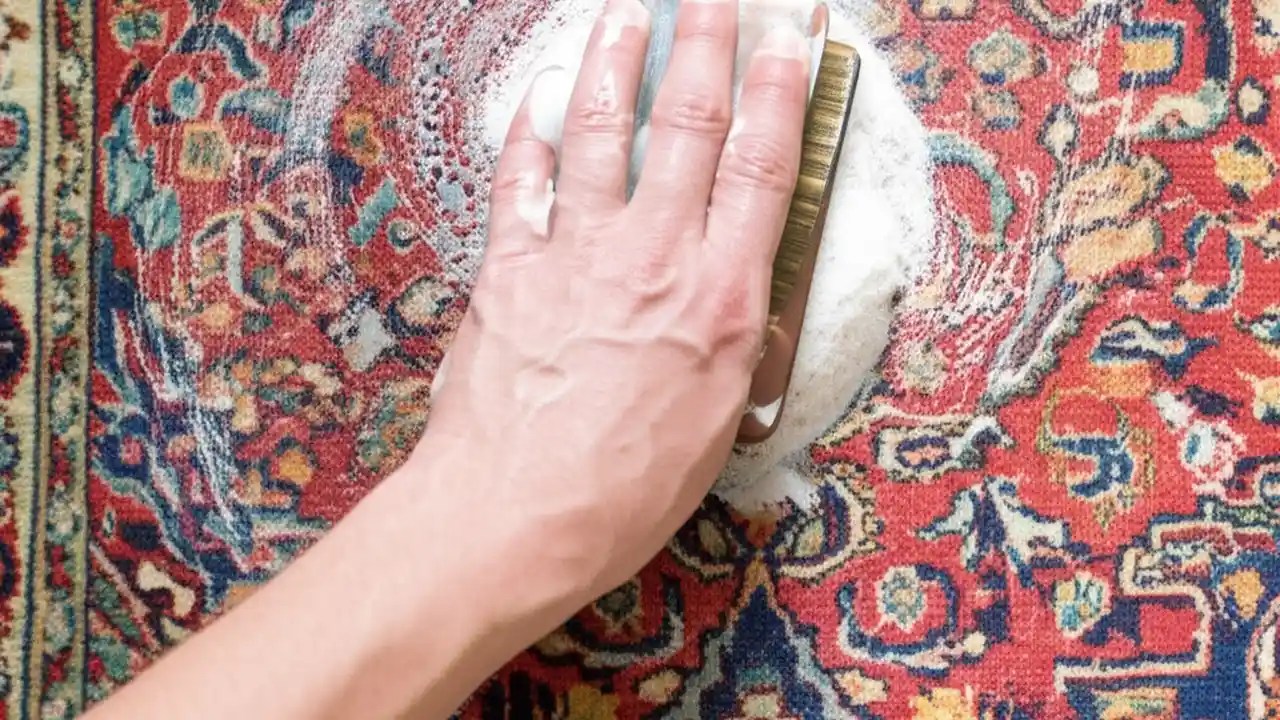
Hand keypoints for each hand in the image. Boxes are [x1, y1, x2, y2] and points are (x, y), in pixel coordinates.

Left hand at [418, 0, 812, 603]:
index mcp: (722, 296)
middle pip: (686, 124)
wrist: (517, 515)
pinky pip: (523, 180)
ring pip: (602, 132)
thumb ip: (734, 337)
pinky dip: (532, 133)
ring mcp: (576, 253)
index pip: (761, 165)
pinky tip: (541, 98)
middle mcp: (654, 255)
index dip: (779, 90)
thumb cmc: (628, 490)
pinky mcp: (510, 267)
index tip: (789, 36)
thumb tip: (740, 291)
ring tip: (624, 12)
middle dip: (703, 44)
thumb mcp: (721, 419)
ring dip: (614, 63)